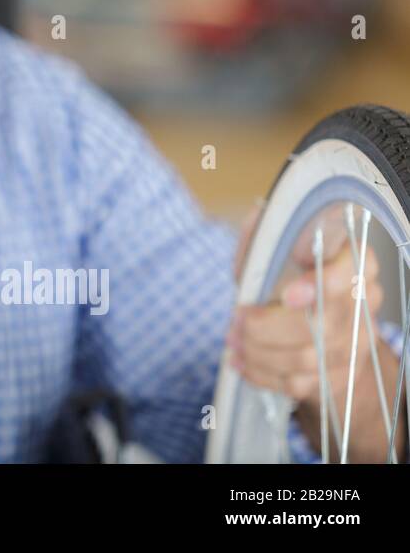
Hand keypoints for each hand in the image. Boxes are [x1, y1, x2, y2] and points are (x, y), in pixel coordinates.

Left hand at [227, 203, 403, 460]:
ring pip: (307, 358)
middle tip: (236, 322)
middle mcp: (364, 304)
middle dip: (267, 327)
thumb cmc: (293, 285)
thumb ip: (265, 236)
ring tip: (233, 341)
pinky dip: (263, 375)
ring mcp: (357, 345)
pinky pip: (300, 384)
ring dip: (259, 352)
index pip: (352, 271)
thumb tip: (259, 212)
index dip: (323, 283)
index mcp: (354, 263)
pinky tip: (242, 363)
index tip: (288, 294)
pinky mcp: (340, 377)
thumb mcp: (275, 256)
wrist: (323, 337)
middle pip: (321, 324)